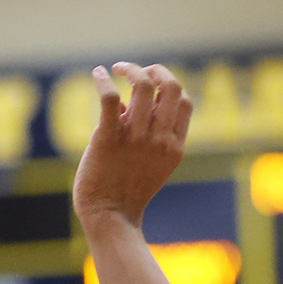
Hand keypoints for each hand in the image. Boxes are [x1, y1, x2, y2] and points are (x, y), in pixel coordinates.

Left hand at [71, 62, 193, 227]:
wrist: (110, 215)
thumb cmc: (129, 190)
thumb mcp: (154, 164)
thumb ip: (150, 134)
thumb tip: (125, 104)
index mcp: (175, 146)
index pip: (184, 101)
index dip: (169, 85)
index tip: (152, 85)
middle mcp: (160, 140)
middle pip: (171, 87)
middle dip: (155, 70)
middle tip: (137, 71)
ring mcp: (135, 139)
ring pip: (142, 86)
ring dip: (130, 68)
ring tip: (118, 68)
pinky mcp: (108, 139)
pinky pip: (109, 99)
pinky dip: (103, 80)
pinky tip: (98, 73)